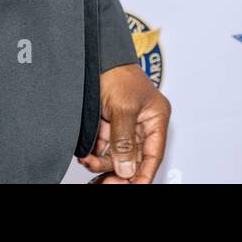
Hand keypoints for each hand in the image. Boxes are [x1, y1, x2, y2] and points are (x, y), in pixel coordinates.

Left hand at [77, 64, 171, 183]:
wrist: (95, 54)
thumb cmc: (117, 71)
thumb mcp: (123, 108)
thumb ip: (125, 140)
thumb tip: (127, 168)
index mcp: (155, 118)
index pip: (153, 155)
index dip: (143, 175)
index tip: (131, 187)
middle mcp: (142, 123)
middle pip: (134, 158)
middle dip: (118, 170)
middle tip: (105, 182)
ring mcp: (124, 124)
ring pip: (116, 155)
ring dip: (102, 162)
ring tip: (89, 162)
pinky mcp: (108, 123)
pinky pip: (104, 146)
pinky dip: (95, 153)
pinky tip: (86, 155)